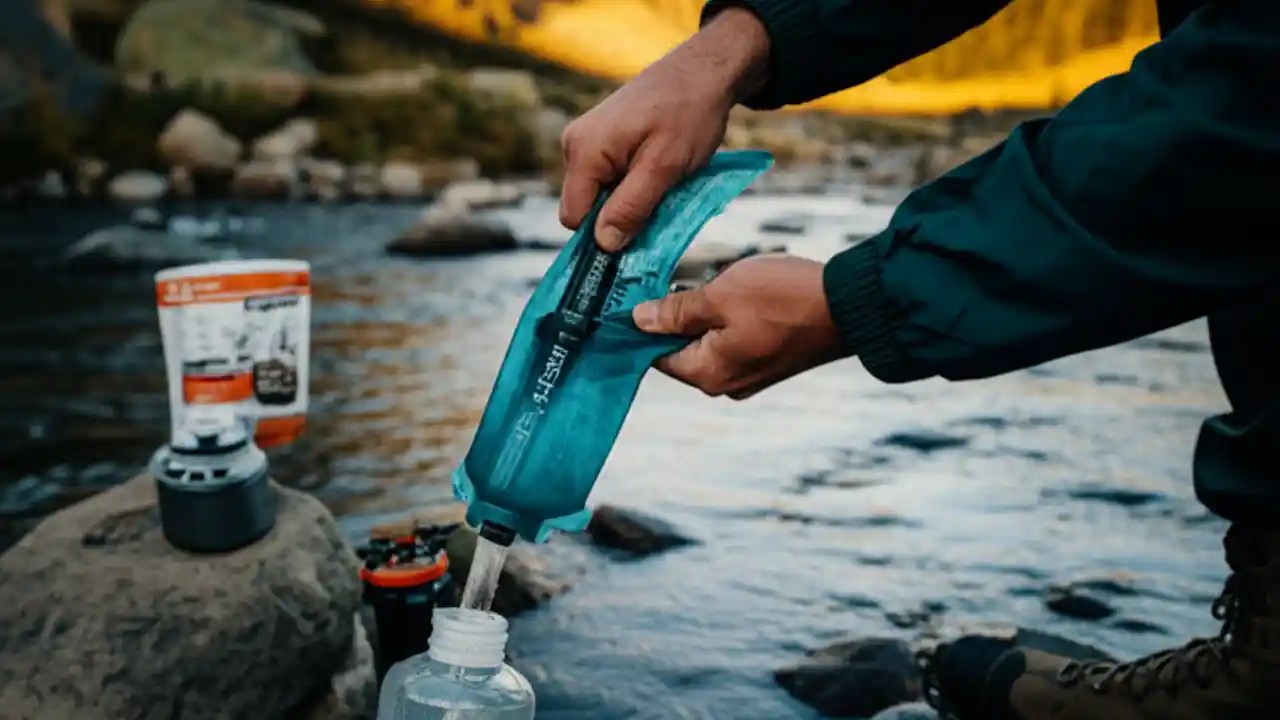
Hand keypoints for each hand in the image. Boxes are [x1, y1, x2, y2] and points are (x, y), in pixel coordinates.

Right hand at [559, 7, 770, 250]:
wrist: (703, 71)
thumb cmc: (688, 112)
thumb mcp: (665, 167)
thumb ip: (632, 206)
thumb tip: (604, 244)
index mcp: (584, 151)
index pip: (574, 219)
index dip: (604, 234)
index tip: (640, 234)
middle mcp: (576, 146)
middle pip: (586, 208)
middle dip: (620, 216)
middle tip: (660, 203)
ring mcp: (587, 142)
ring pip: (601, 196)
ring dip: (631, 201)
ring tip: (663, 182)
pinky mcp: (603, 141)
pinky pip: (610, 180)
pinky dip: (634, 185)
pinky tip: (658, 172)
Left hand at [633, 255, 844, 398]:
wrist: (850, 306)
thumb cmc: (783, 299)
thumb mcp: (720, 296)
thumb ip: (676, 311)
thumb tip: (639, 320)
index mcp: (709, 374)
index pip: (656, 355)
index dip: (641, 326)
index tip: (634, 296)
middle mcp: (726, 384)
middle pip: (681, 351)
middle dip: (673, 318)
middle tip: (669, 280)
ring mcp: (750, 376)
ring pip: (708, 344)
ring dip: (701, 316)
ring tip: (706, 284)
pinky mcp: (769, 362)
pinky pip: (732, 343)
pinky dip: (725, 321)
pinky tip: (732, 295)